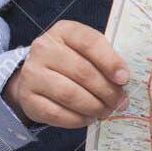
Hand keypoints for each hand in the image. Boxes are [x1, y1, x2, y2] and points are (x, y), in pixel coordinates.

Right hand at [4, 19, 129, 128]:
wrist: (37, 75)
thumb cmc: (72, 60)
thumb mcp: (87, 51)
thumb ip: (105, 60)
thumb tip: (122, 81)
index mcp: (64, 31)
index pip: (90, 42)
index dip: (110, 62)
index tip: (124, 79)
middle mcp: (44, 49)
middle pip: (82, 72)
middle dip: (107, 91)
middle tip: (119, 102)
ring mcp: (32, 73)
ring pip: (70, 94)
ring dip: (94, 107)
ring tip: (106, 111)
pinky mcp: (27, 97)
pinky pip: (56, 113)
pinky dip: (77, 119)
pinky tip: (88, 118)